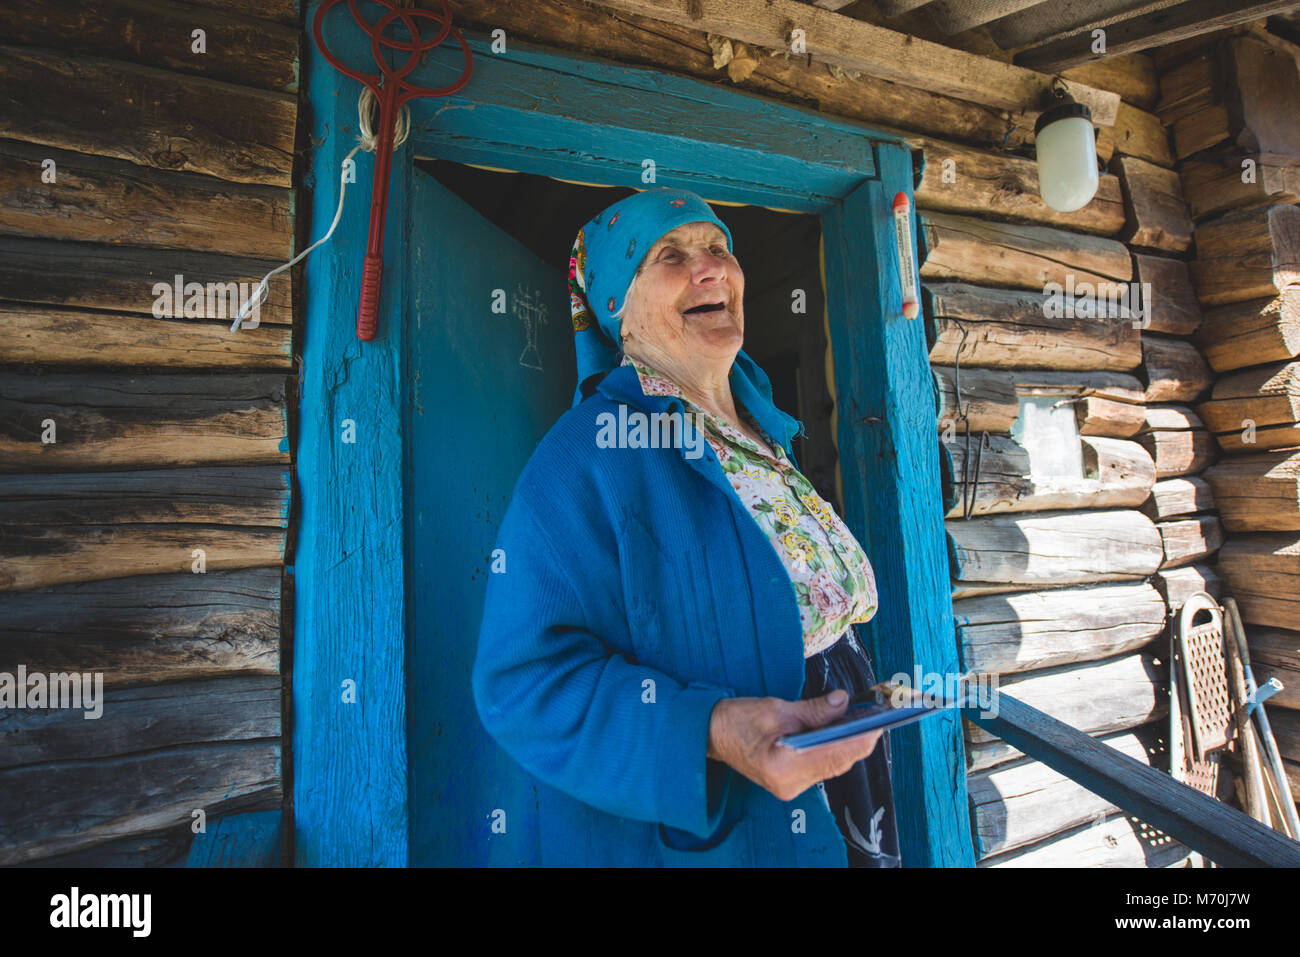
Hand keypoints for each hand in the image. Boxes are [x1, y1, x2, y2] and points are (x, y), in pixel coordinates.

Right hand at [706, 690, 882, 801]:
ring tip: (863, 720)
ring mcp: (791, 787)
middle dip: (858, 739)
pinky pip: (823, 766)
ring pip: (833, 765)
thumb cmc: (736, 720)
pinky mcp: (791, 782)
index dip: (859, 738)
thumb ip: (813, 710)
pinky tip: (842, 731)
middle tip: (874, 714)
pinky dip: (834, 748)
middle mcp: (790, 785)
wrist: (709, 734)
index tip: (878, 720)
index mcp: (783, 768)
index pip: (833, 754)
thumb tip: (843, 702)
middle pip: (838, 763)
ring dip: (848, 743)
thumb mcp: (776, 709)